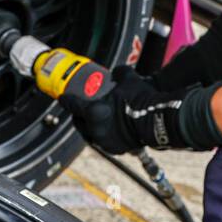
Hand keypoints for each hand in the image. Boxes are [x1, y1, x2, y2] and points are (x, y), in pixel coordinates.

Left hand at [60, 67, 219, 154]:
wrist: (158, 120)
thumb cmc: (141, 100)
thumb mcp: (129, 80)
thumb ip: (119, 73)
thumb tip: (116, 72)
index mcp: (93, 112)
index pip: (74, 105)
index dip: (67, 100)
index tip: (62, 97)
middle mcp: (96, 129)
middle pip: (80, 122)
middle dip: (79, 115)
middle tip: (81, 109)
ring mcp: (105, 141)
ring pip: (92, 133)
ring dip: (91, 126)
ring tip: (96, 119)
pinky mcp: (116, 149)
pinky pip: (105, 141)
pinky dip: (104, 134)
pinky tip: (109, 128)